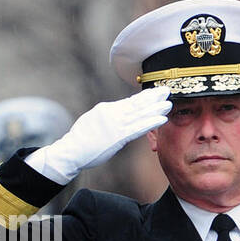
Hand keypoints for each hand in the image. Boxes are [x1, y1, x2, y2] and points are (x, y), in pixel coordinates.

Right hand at [35, 89, 172, 182]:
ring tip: (168, 103)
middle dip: (152, 97)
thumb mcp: (94, 121)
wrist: (71, 150)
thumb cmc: (81, 140)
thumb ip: (107, 116)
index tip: (155, 92)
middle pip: (136, 103)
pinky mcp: (118, 136)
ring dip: (155, 109)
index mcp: (107, 109)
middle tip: (166, 90)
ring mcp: (115, 124)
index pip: (129, 101)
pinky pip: (138, 128)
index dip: (143, 97)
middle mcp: (112, 113)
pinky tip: (162, 119)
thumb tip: (117, 112)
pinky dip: (150, 122)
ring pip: (139, 114)